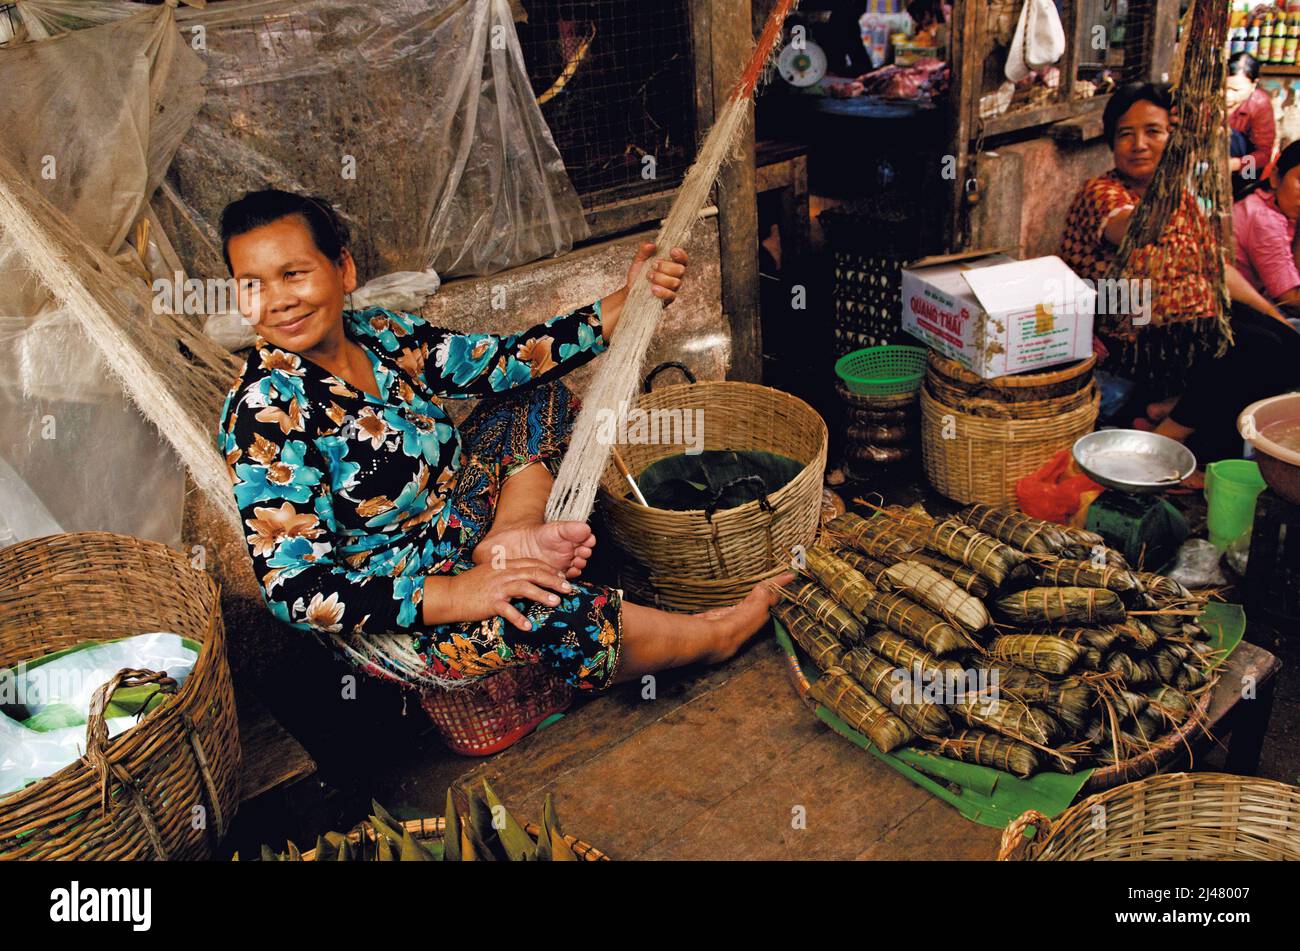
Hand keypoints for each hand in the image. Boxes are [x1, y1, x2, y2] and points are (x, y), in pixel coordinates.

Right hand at [438, 559, 572, 630]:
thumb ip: (510, 574)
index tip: (563, 578)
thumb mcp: (493, 574)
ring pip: (524, 587)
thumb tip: (529, 581)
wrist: (450, 594)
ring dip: (542, 595)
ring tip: (556, 603)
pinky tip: (529, 626)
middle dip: (553, 580)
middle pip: (534, 573)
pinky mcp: (491, 602)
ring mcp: (497, 587)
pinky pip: (508, 610)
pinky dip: (519, 618)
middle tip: (569, 589)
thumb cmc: (473, 586)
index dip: (550, 570)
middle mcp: (504, 573)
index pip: (533, 563)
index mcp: (506, 565)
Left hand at [625, 241, 688, 303]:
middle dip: (666, 267)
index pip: (683, 259)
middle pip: (681, 270)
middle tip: (653, 265)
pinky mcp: (668, 299)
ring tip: (649, 276)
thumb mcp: (639, 259)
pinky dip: (662, 291)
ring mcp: (672, 288)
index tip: (672, 251)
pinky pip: (671, 295)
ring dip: (661, 278)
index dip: (681, 254)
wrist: (630, 291)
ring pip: (676, 282)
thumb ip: (644, 250)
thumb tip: (651, 245)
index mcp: (671, 264)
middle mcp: (674, 276)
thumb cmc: (638, 275)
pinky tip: (653, 288)